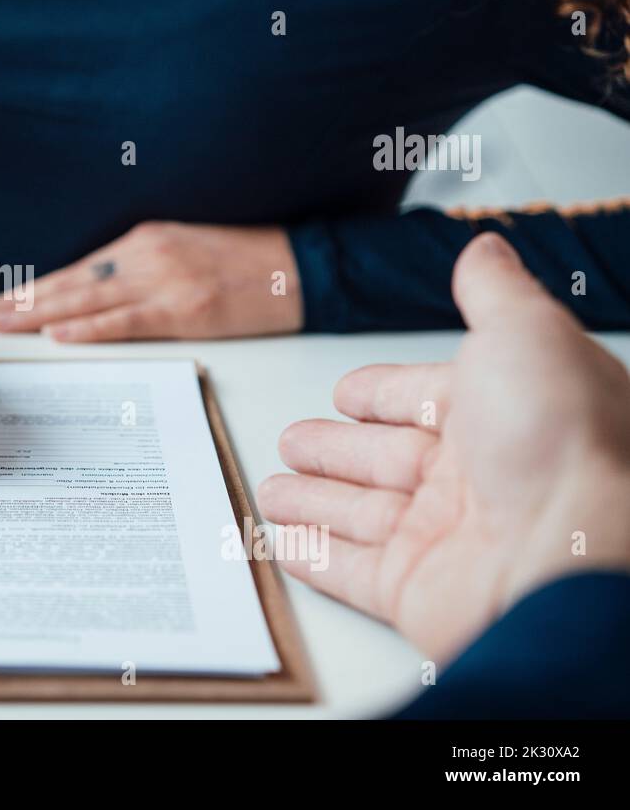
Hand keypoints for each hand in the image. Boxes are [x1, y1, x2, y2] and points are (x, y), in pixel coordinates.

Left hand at [0, 221, 302, 340]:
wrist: (300, 267)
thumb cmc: (243, 262)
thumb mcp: (181, 250)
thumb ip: (136, 268)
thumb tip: (90, 295)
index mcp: (139, 242)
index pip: (70, 272)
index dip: (27, 289)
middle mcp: (142, 257)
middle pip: (65, 285)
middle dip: (15, 302)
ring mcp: (162, 283)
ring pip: (83, 303)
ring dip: (34, 317)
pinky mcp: (184, 310)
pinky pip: (125, 322)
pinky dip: (89, 329)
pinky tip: (57, 336)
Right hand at [259, 233, 629, 660]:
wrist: (571, 556)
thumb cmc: (561, 442)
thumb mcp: (524, 333)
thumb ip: (493, 291)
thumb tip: (486, 249)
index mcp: (503, 414)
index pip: (424, 400)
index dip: (382, 394)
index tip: (347, 394)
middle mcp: (476, 477)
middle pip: (384, 458)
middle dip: (334, 449)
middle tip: (292, 442)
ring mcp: (443, 538)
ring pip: (360, 513)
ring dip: (313, 501)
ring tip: (270, 490)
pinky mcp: (414, 592)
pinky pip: (350, 572)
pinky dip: (315, 558)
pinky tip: (285, 544)